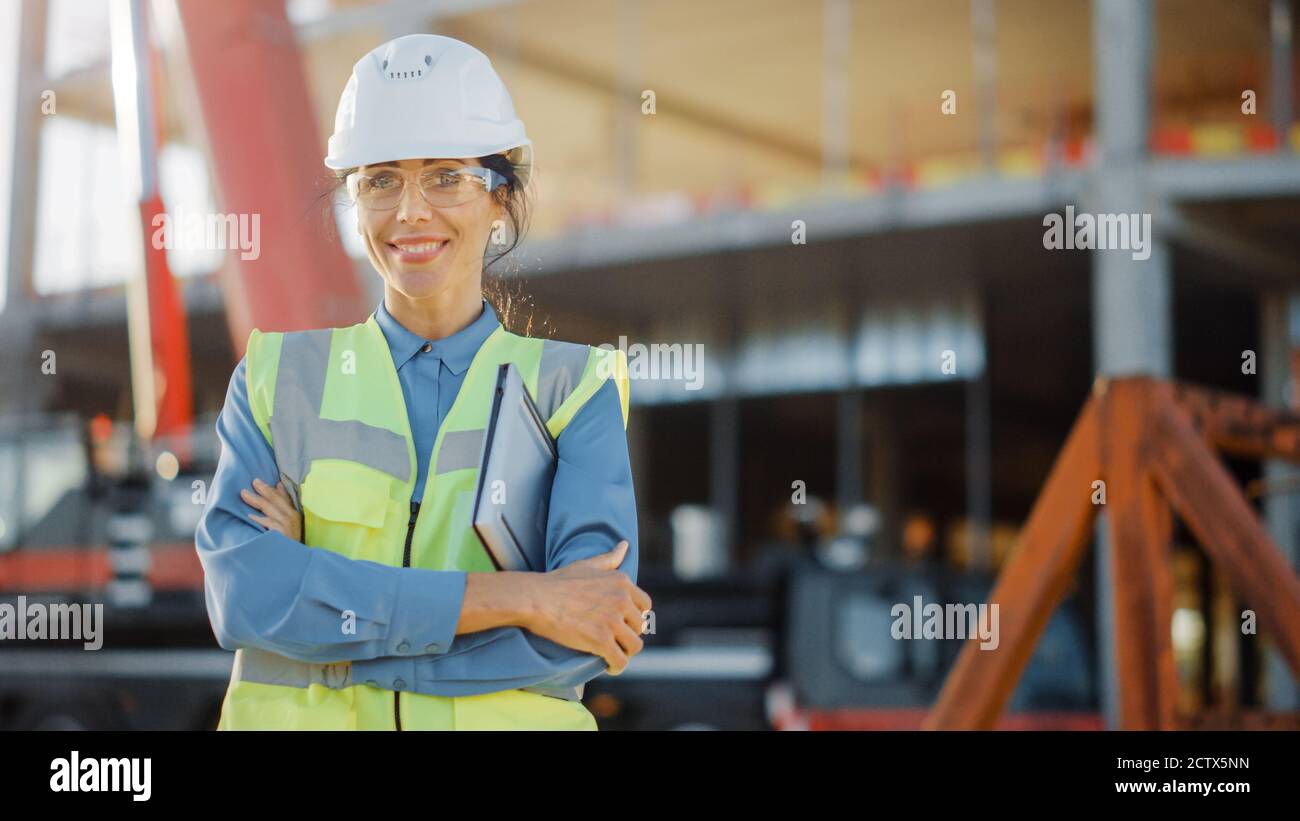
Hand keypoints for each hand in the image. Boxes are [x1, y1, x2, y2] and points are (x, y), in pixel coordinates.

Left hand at [240, 477, 301, 542]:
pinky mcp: (283, 535)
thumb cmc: (290, 541)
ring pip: (270, 509)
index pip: (282, 497)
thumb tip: (278, 485)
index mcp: (293, 513)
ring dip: (256, 500)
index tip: (256, 481)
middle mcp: (292, 518)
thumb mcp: (289, 522)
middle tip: (250, 483)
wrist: (294, 561)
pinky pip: (270, 524)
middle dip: (262, 490)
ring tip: (244, 494)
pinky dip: (260, 519)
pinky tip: (250, 516)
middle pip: (275, 500)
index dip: (269, 488)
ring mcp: (288, 526)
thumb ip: (284, 504)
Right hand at [524, 541, 651, 674]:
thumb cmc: (558, 581)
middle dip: (629, 634)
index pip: (645, 605)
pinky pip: (620, 660)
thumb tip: (624, 545)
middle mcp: (621, 600)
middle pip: (640, 626)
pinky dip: (617, 667)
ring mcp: (612, 621)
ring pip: (634, 645)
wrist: (536, 599)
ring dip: (626, 652)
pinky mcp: (601, 640)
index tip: (624, 623)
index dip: (636, 616)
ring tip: (615, 654)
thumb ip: (610, 558)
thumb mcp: (588, 564)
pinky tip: (610, 667)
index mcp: (621, 581)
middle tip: (615, 640)